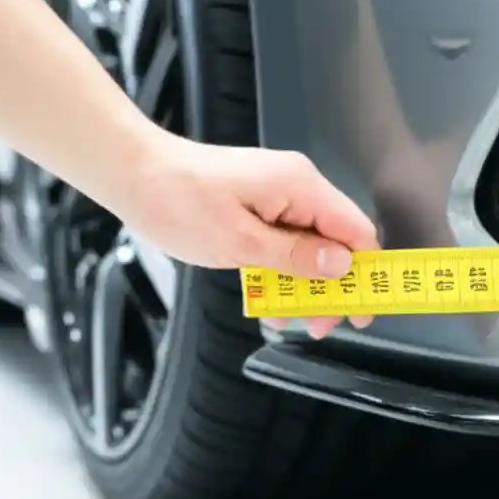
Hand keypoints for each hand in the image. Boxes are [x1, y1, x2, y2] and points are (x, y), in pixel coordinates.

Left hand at [110, 130, 377, 338]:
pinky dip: (279, 271)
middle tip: (318, 325)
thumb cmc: (176, 199)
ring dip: (301, 285)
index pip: (356, 231)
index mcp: (300, 187)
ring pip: (308, 247)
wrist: (132, 173)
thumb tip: (341, 266)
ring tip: (285, 317)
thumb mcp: (240, 243)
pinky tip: (266, 299)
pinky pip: (283, 242)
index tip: (364, 308)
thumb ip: (295, 257)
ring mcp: (276, 195)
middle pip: (335, 243)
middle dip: (330, 288)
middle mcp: (295, 186)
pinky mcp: (258, 205)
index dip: (366, 273)